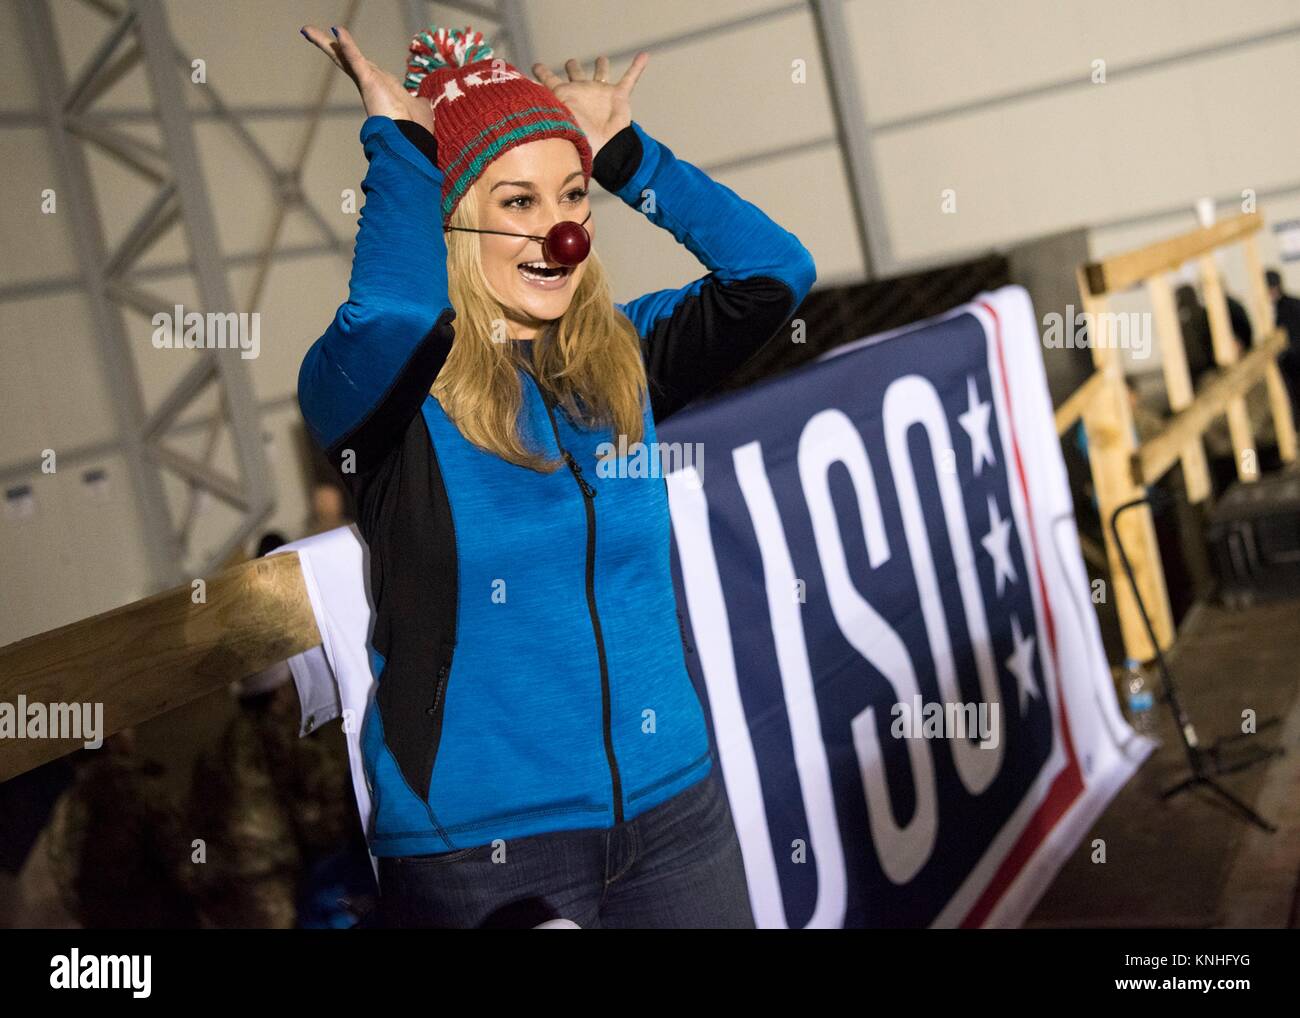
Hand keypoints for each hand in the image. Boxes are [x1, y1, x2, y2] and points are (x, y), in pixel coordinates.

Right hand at [300, 25, 434, 133]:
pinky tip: (337, 30)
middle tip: (310, 32)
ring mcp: (368, 81)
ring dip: (326, 42)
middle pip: (348, 59)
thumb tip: (422, 101)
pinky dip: (348, 44)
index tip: (339, 42)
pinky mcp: (368, 80)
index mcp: (380, 88)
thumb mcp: (419, 108)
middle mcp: (370, 84)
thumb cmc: (415, 130)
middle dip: (333, 46)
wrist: (409, 141)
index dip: (351, 54)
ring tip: (308, 30)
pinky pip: (355, 58)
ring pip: (345, 56)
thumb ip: (418, 102)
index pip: (363, 67)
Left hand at [530, 52, 648, 158]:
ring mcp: (600, 93)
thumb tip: (521, 98)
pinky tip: (644, 55)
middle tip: (570, 63)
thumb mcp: (556, 118)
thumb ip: (543, 107)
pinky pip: (630, 79)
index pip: (549, 80)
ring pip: (601, 73)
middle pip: (576, 73)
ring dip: (602, 66)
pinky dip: (637, 67)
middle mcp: (582, 90)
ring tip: (602, 60)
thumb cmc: (579, 138)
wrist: (605, 147)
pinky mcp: (619, 96)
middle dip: (573, 67)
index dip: (542, 73)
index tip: (535, 66)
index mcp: (565, 95)